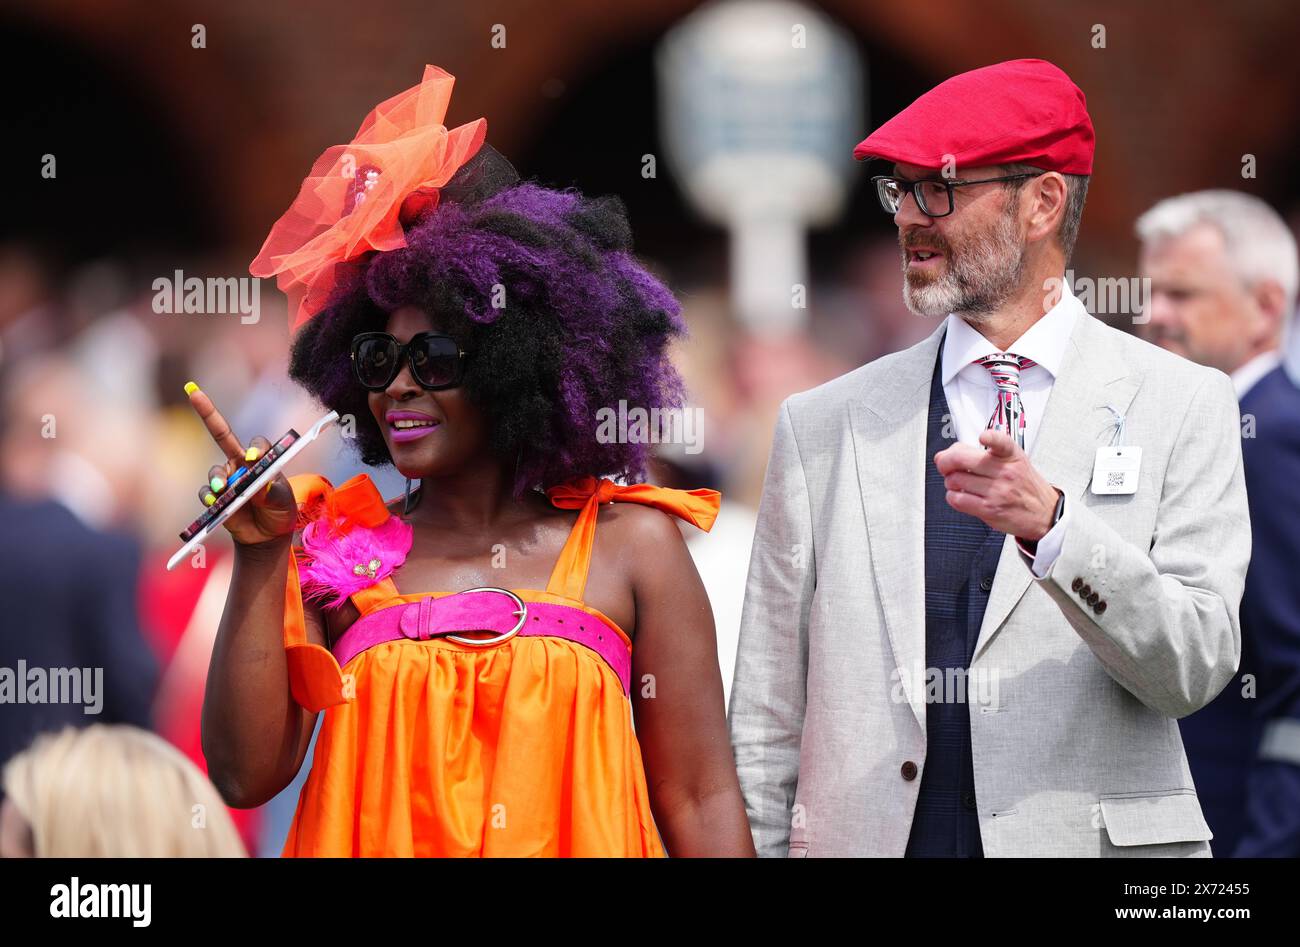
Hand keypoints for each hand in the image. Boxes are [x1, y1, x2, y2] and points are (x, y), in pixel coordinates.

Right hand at [187, 383, 296, 547]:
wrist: (267, 534)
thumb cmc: (279, 510)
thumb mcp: (283, 501)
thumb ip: (272, 492)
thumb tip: (259, 485)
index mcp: (262, 460)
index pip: (259, 444)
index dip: (257, 448)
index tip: (256, 458)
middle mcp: (241, 463)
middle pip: (221, 434)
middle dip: (207, 412)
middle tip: (194, 394)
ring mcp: (226, 478)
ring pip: (215, 470)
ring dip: (217, 478)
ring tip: (224, 490)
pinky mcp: (216, 496)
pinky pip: (207, 492)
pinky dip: (210, 496)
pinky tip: (215, 502)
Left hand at [934, 429, 1060, 540]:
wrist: (1044, 513)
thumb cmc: (1025, 486)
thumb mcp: (1014, 462)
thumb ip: (985, 453)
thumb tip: (949, 452)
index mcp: (1011, 455)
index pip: (1001, 442)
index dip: (991, 438)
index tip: (984, 437)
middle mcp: (1005, 472)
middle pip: (960, 459)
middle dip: (945, 461)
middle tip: (944, 464)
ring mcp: (997, 491)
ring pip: (955, 480)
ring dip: (950, 481)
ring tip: (958, 482)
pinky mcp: (989, 509)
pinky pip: (957, 499)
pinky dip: (953, 496)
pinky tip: (960, 494)